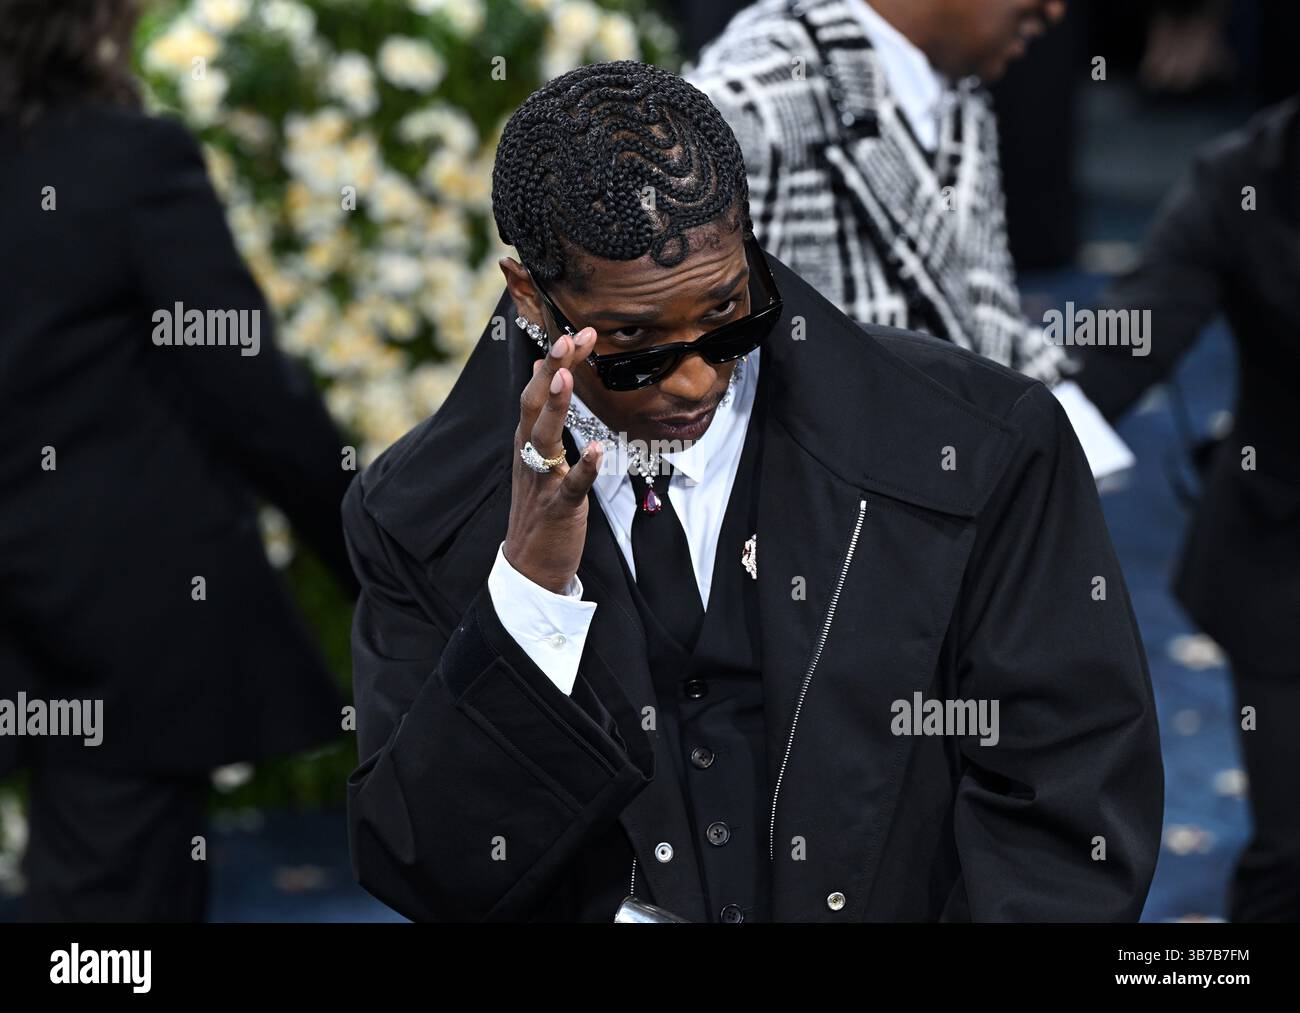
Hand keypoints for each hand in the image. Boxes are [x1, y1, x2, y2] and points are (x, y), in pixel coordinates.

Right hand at [503, 326, 602, 593]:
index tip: (577, 332)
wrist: (530, 565)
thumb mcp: (538, 456)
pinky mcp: (558, 508)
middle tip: (567, 339)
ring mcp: (542, 481)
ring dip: (554, 407)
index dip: (556, 362)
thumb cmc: (539, 506)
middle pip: (534, 405)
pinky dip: (582, 468)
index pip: (538, 391)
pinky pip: (570, 486)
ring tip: (566, 377)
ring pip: (544, 438)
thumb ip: (540, 415)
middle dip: (551, 370)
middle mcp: (529, 455)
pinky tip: (595, 451)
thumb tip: (542, 371)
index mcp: (527, 441)